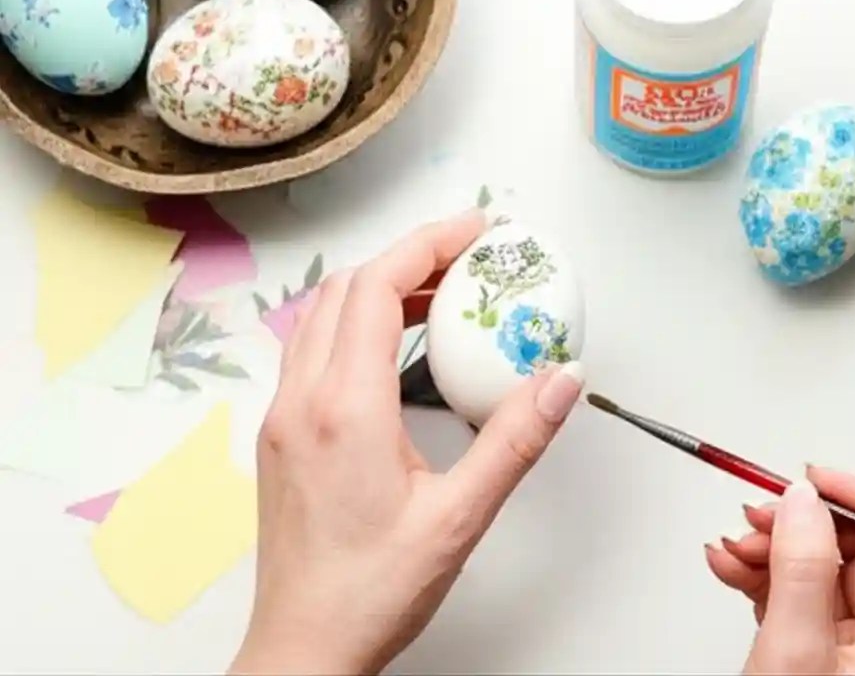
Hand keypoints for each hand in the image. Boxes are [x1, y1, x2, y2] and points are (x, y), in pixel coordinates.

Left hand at [229, 208, 586, 674]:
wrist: (304, 649)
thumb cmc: (368, 593)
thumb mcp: (460, 517)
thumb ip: (515, 441)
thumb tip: (560, 381)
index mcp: (343, 410)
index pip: (375, 286)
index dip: (428, 243)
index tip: (475, 230)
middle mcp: (302, 403)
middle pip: (345, 288)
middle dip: (408, 256)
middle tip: (467, 256)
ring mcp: (285, 420)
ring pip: (322, 317)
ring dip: (379, 288)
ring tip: (441, 295)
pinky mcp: (284, 440)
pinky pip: (314, 352)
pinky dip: (357, 325)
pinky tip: (397, 351)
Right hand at [706, 466, 854, 674]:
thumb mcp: (794, 655)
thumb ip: (802, 571)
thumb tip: (805, 503)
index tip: (821, 482)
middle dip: (809, 524)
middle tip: (763, 509)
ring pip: (827, 575)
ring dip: (777, 549)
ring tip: (735, 544)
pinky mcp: (818, 664)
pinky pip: (800, 601)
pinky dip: (764, 578)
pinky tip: (730, 568)